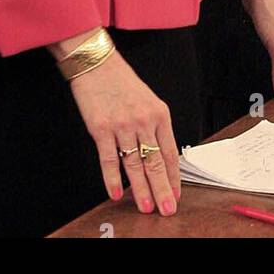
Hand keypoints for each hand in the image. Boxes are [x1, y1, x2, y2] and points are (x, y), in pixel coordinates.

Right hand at [54, 33, 180, 215]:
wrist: (97, 63)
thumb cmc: (122, 82)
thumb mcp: (147, 100)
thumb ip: (153, 127)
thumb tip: (158, 158)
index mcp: (159, 114)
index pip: (169, 153)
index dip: (173, 177)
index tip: (175, 195)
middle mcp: (144, 121)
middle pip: (155, 163)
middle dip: (162, 190)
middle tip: (166, 210)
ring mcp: (122, 126)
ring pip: (134, 165)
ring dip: (140, 189)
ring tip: (145, 207)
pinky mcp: (101, 129)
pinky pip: (108, 159)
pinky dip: (112, 179)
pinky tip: (115, 193)